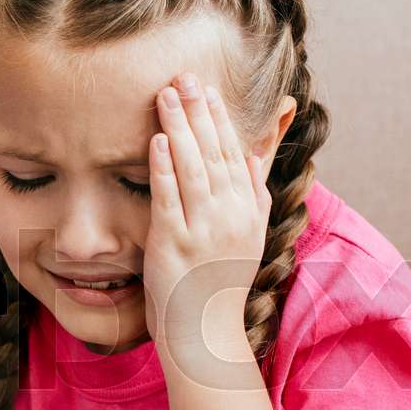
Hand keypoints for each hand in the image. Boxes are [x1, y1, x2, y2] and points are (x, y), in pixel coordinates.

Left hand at [143, 72, 270, 366]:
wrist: (205, 334)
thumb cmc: (216, 285)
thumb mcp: (246, 236)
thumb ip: (252, 194)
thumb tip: (252, 154)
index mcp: (247, 211)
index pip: (233, 153)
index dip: (218, 118)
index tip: (205, 88)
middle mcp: (230, 216)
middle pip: (214, 152)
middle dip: (198, 111)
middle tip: (183, 76)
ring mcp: (204, 229)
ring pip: (194, 167)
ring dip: (180, 128)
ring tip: (166, 95)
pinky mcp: (175, 243)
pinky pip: (170, 198)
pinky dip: (165, 168)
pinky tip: (158, 141)